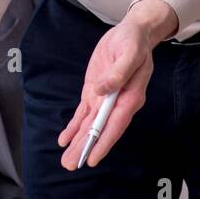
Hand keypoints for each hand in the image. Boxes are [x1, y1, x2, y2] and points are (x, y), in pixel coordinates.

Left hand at [57, 0, 178, 169]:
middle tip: (71, 165)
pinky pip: (84, 113)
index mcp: (130, 96)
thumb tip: (102, 89)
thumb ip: (119, 72)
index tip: (92, 158)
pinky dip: (75, 126)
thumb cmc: (134, 42)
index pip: (115, 124)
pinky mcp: (96, 92)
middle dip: (86, 147)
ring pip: (91, 125)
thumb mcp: (130, 52)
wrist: (132, 33)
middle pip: (100, 130)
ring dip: (79, 142)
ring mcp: (106, 99)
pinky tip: (65, 139)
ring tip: (66, 159)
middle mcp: (118, 102)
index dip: (103, 142)